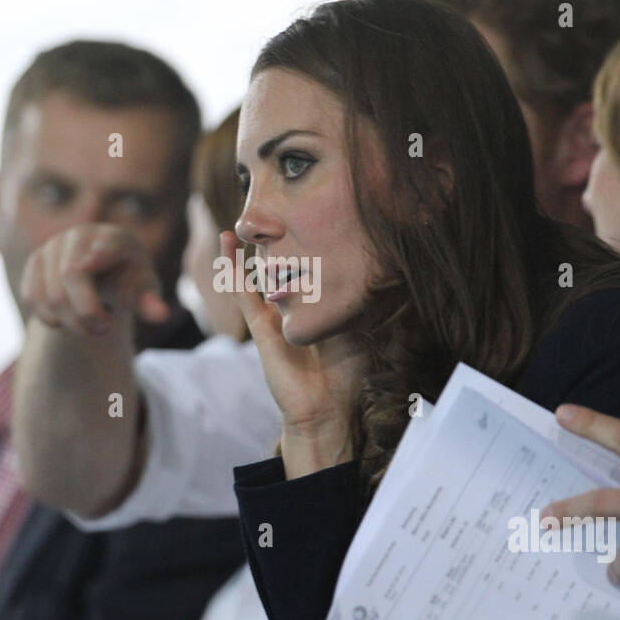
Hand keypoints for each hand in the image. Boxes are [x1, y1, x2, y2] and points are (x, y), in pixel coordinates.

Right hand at [21, 224, 170, 335]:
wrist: (101, 275)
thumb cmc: (128, 282)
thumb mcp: (143, 292)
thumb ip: (150, 303)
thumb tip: (161, 315)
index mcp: (116, 238)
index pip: (108, 245)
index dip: (99, 253)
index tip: (90, 263)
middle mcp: (81, 235)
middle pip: (72, 276)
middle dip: (87, 313)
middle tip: (104, 330)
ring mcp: (54, 245)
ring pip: (52, 295)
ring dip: (72, 323)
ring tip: (91, 329)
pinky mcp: (35, 261)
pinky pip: (33, 298)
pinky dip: (50, 319)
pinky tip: (67, 322)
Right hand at [221, 232, 364, 475]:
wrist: (325, 411)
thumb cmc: (348, 376)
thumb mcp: (364, 330)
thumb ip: (366, 304)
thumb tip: (392, 273)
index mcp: (316, 309)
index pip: (310, 270)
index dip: (310, 246)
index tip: (316, 216)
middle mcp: (294, 309)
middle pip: (284, 267)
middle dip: (279, 241)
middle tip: (278, 208)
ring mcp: (274, 317)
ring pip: (260, 273)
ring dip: (252, 246)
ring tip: (246, 217)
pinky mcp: (260, 327)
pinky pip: (243, 291)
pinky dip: (233, 265)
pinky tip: (227, 239)